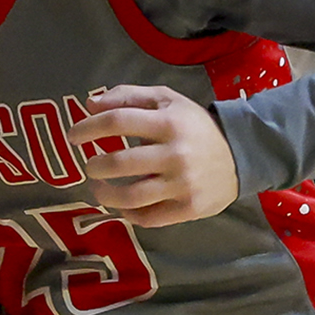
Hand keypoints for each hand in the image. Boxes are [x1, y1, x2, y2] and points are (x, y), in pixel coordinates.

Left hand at [68, 86, 238, 226]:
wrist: (241, 155)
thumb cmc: (195, 126)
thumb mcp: (167, 100)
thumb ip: (128, 96)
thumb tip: (90, 104)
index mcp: (169, 122)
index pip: (117, 121)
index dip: (88, 128)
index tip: (73, 136)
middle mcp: (175, 153)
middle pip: (119, 163)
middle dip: (94, 166)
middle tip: (91, 166)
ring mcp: (182, 184)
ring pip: (130, 196)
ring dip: (104, 194)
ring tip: (99, 188)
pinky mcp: (188, 208)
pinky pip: (148, 218)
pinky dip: (128, 213)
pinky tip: (122, 205)